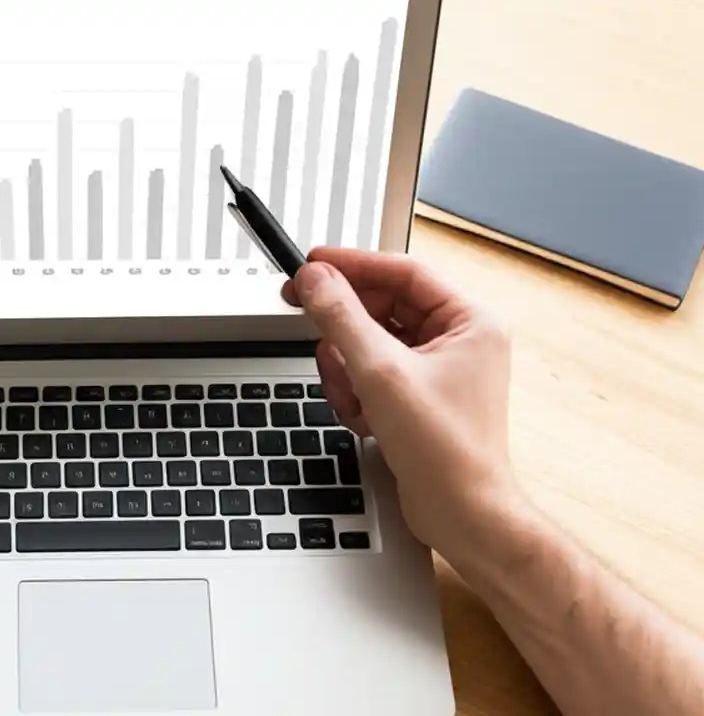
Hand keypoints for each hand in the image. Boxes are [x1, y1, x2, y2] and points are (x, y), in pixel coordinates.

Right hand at [281, 247, 516, 558]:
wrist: (461, 515)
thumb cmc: (447, 453)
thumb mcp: (381, 373)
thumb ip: (342, 318)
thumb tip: (315, 281)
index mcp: (470, 321)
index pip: (401, 272)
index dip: (352, 265)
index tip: (312, 264)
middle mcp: (458, 340)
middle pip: (380, 309)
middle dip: (344, 332)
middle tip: (310, 325)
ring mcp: (437, 370)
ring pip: (368, 343)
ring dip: (347, 367)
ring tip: (352, 394)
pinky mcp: (417, 397)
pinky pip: (370, 374)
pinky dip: (356, 392)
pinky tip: (363, 417)